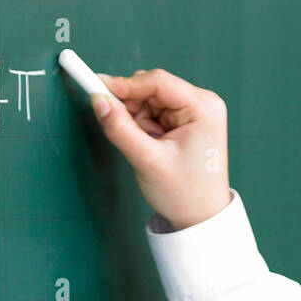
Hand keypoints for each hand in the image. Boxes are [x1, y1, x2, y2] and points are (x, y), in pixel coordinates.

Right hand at [89, 68, 231, 229]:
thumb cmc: (185, 194)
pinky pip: (155, 114)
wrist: (202, 219)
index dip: (125, 85)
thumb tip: (98, 101)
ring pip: (150, 102)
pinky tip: (152, 148)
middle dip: (133, 110)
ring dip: (138, 122)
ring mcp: (196, 112)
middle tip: (127, 135)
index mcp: (203, 108)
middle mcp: (203, 104)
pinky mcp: (187, 122)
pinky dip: (145, 128)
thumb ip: (120, 129)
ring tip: (148, 150)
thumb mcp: (147, 161)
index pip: (157, 82)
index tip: (96, 87)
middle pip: (152, 90)